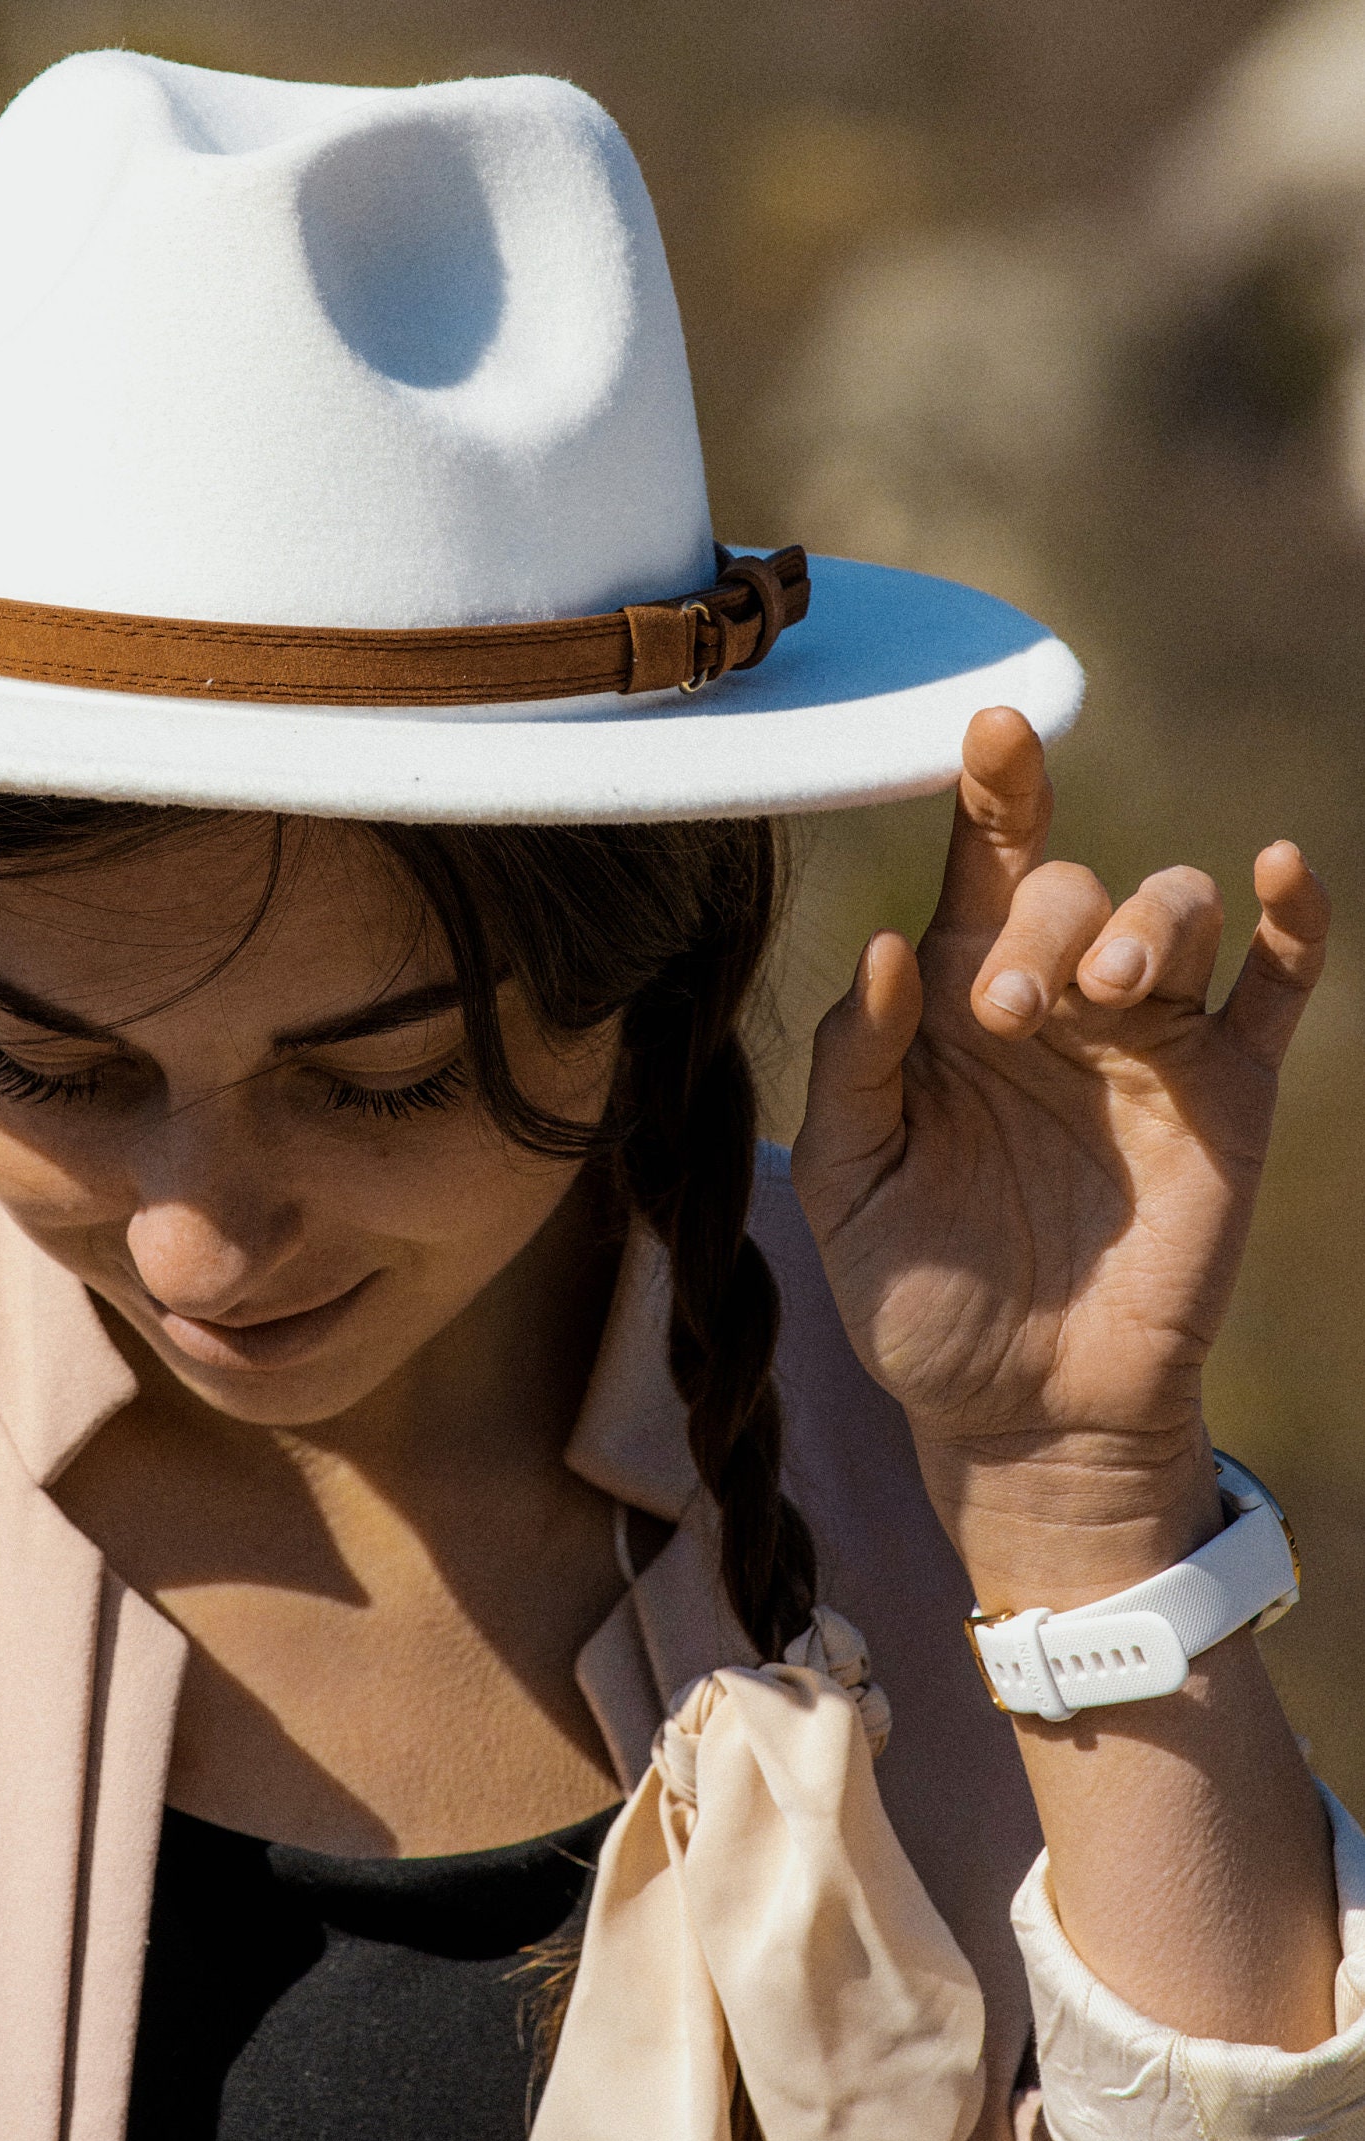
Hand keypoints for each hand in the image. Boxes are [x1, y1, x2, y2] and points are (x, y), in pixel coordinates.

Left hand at [791, 708, 1329, 1606]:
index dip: (994, 786)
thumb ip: (855, 1060)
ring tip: (1101, 991)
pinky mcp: (1227, 1094)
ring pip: (1173, 911)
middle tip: (1012, 1012)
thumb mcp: (849, 1181)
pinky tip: (1279, 870)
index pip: (983, 863)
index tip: (995, 728)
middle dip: (1044, 921)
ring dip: (1142, 921)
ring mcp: (1150, 1040)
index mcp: (960, 997)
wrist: (1019, 1412)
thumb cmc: (919, 1294)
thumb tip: (886, 944)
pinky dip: (1292, 921)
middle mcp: (1059, 997)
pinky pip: (1276, 987)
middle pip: (1071, 884)